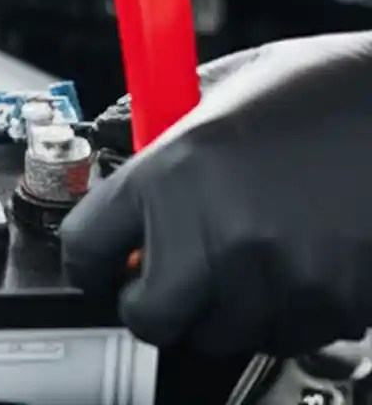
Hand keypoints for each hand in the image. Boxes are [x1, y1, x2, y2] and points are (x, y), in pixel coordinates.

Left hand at [62, 31, 371, 355]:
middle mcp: (216, 230)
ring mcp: (275, 274)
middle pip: (148, 318)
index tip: (102, 264)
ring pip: (221, 334)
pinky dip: (287, 312)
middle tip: (173, 278)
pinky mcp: (331, 303)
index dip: (90, 261)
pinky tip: (301, 263)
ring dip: (226, 309)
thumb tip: (130, 153)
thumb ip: (172, 129)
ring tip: (251, 258)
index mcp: (173, 170)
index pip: (85, 249)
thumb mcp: (231, 87)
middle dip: (156, 302)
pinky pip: (288, 334)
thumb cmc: (336, 88)